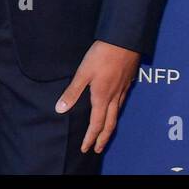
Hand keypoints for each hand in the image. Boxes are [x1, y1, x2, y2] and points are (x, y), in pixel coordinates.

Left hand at [56, 40, 140, 154]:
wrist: (124, 40)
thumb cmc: (102, 54)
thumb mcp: (83, 72)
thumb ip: (72, 92)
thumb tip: (60, 109)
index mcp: (102, 97)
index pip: (96, 124)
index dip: (90, 138)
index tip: (86, 148)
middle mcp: (114, 97)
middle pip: (110, 124)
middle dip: (103, 139)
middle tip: (98, 149)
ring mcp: (123, 89)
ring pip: (118, 113)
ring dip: (111, 127)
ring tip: (106, 133)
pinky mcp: (128, 81)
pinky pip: (123, 102)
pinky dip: (118, 111)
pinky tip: (116, 107)